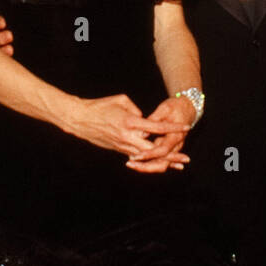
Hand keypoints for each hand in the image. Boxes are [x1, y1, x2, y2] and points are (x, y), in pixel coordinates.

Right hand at [64, 93, 190, 168]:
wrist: (79, 120)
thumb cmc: (99, 106)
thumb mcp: (120, 100)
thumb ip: (135, 109)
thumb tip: (143, 118)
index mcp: (130, 122)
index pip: (157, 127)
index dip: (173, 128)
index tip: (186, 127)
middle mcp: (128, 137)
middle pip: (154, 150)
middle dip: (171, 155)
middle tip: (185, 159)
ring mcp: (122, 145)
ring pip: (146, 157)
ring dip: (162, 161)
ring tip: (177, 164)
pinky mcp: (118, 149)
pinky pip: (136, 156)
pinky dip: (148, 160)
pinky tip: (158, 163)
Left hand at [125, 96, 195, 172]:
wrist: (188, 108)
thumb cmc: (176, 106)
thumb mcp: (165, 109)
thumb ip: (154, 119)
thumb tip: (142, 133)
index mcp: (176, 136)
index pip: (163, 150)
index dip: (150, 154)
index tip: (137, 156)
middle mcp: (176, 145)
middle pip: (162, 163)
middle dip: (145, 166)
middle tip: (130, 164)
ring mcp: (172, 148)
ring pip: (160, 164)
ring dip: (145, 166)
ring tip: (129, 164)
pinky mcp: (168, 148)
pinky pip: (158, 159)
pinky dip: (148, 162)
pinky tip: (134, 162)